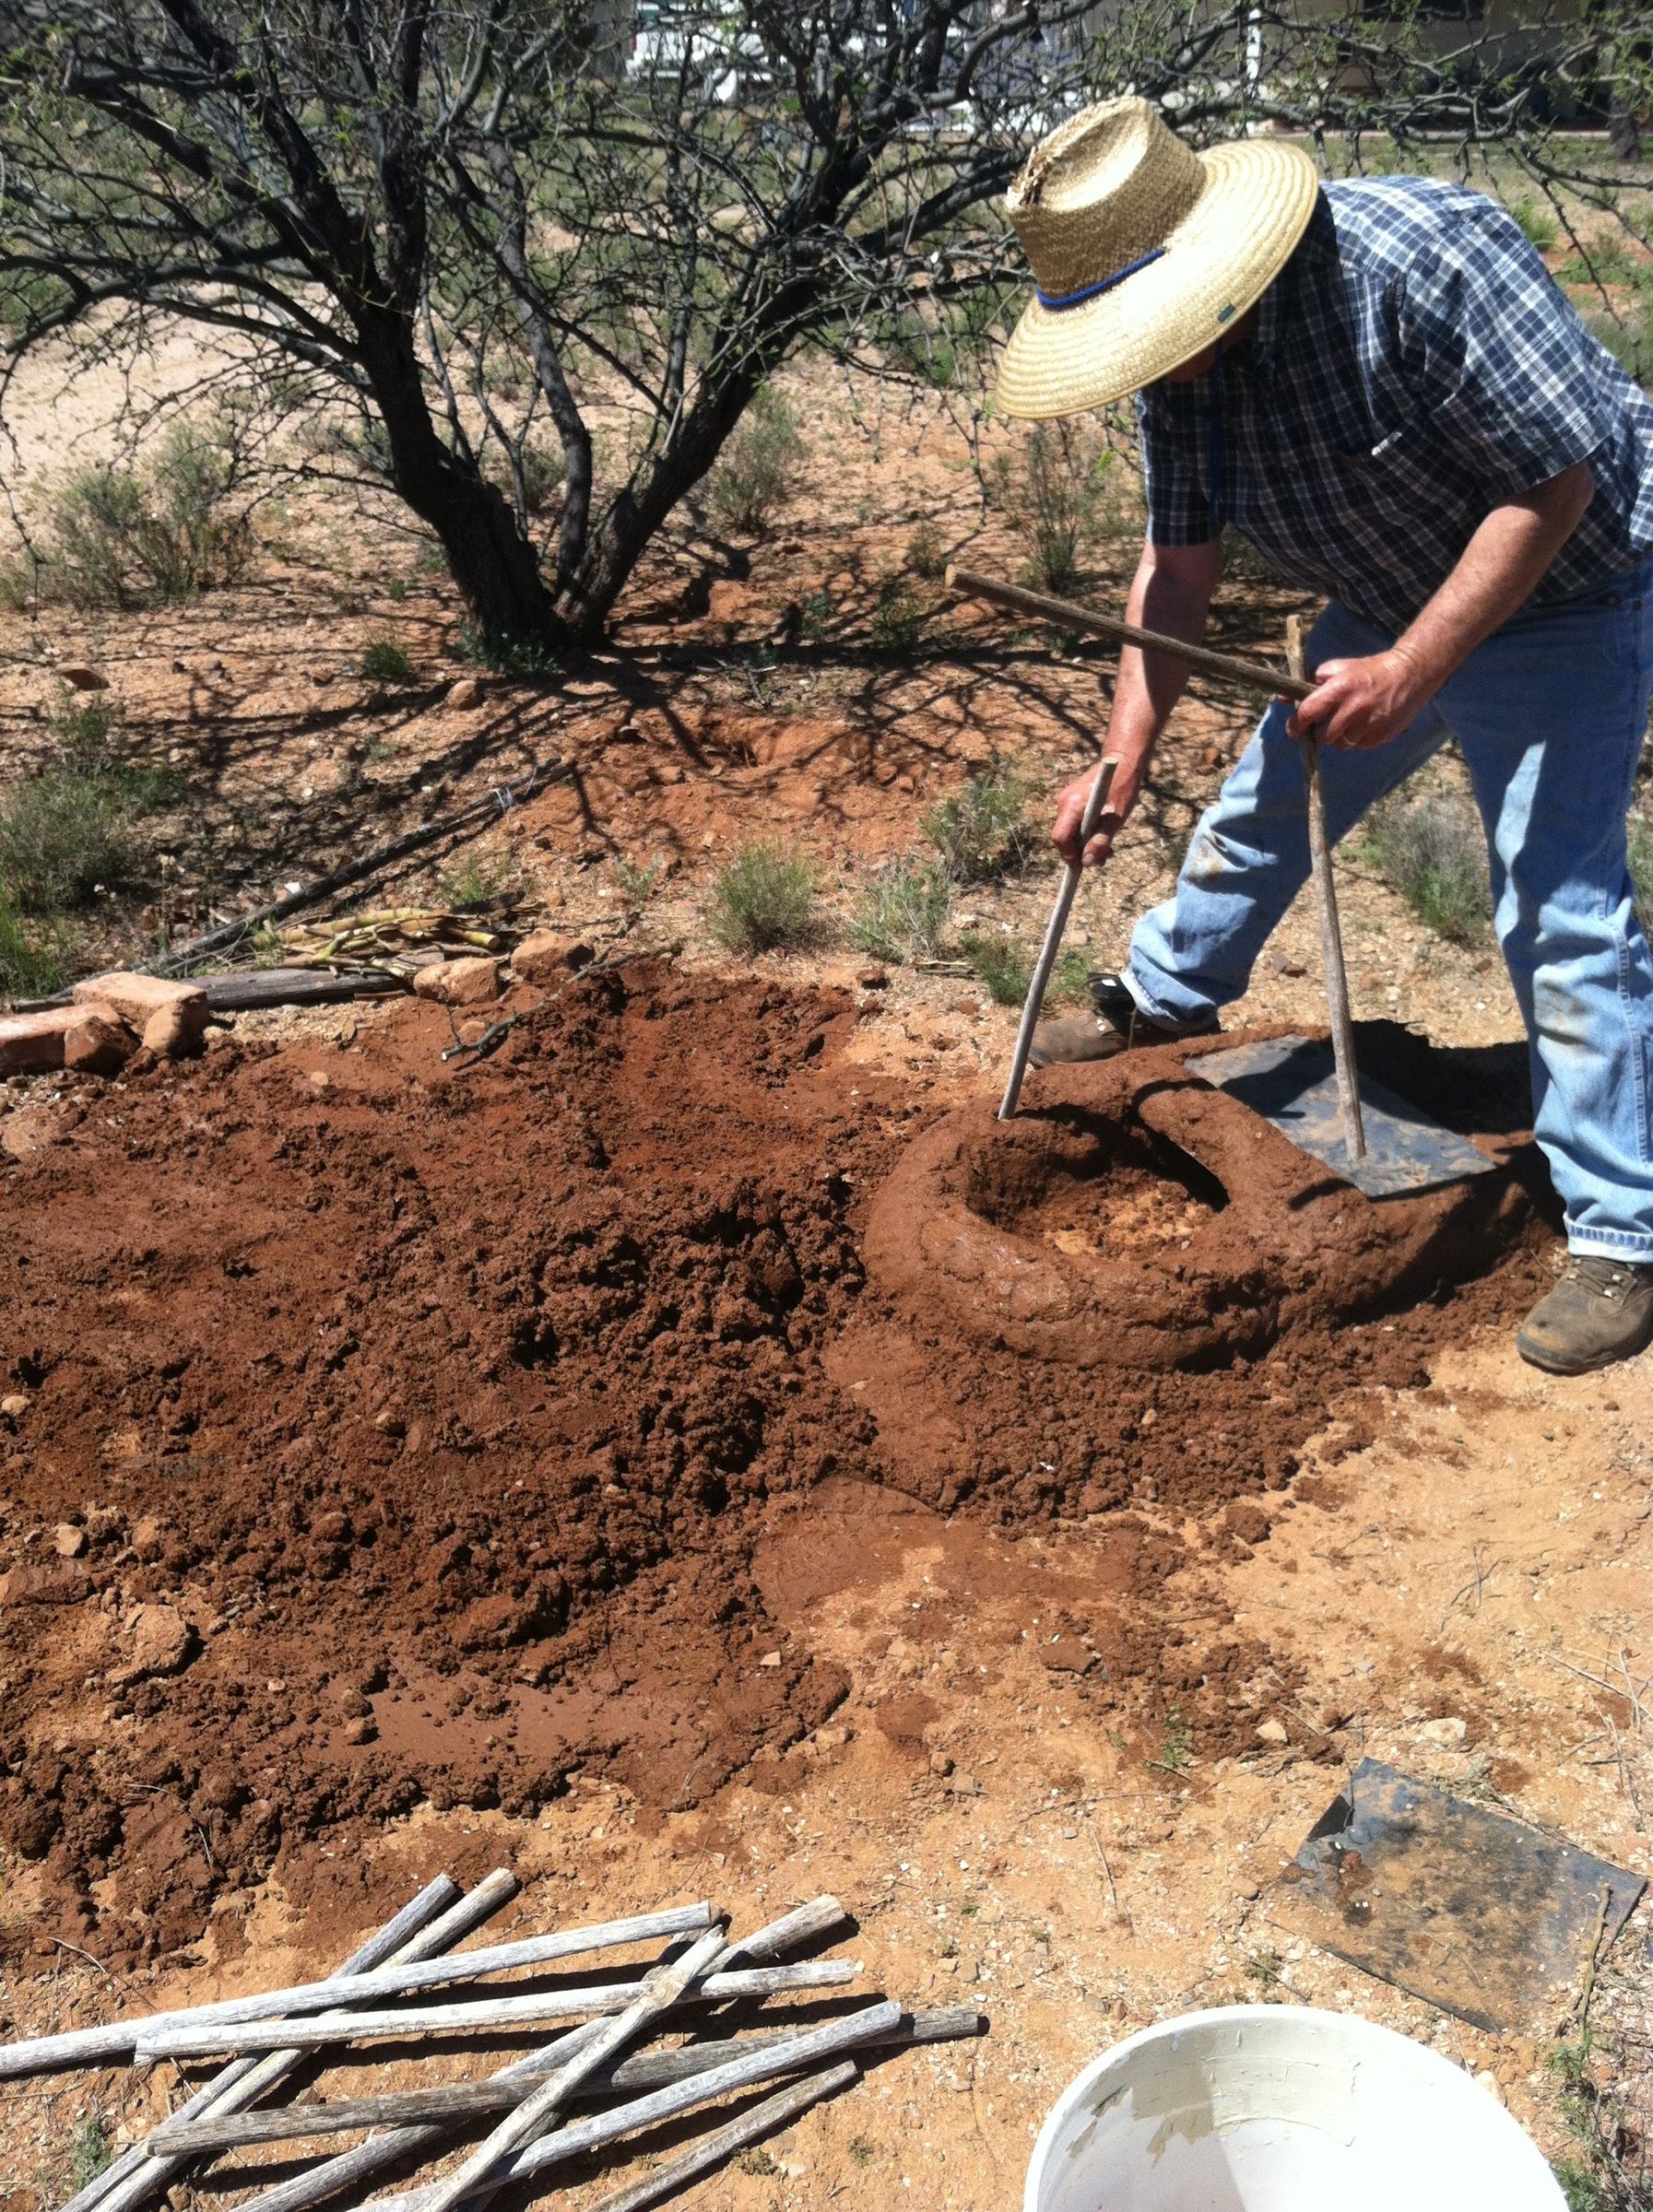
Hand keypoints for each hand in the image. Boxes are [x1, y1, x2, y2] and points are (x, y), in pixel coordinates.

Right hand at [1052, 769, 1126, 867]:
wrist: (1122, 761)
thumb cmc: (1121, 788)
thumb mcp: (1115, 819)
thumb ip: (1100, 842)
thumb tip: (1087, 863)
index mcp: (1072, 805)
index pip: (1061, 838)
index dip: (1069, 856)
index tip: (1082, 867)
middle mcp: (1064, 802)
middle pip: (1065, 836)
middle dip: (1081, 851)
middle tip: (1103, 860)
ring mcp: (1066, 800)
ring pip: (1070, 831)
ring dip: (1086, 843)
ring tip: (1108, 849)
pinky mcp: (1072, 800)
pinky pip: (1074, 822)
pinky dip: (1086, 832)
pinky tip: (1103, 835)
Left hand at [1288, 645, 1428, 749]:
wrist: (1410, 674)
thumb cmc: (1368, 671)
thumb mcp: (1338, 669)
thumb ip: (1309, 683)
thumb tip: (1281, 699)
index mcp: (1340, 688)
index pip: (1308, 713)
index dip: (1296, 724)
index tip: (1294, 728)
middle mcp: (1354, 708)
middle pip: (1322, 736)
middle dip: (1319, 732)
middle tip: (1325, 723)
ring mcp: (1369, 724)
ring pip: (1340, 744)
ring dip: (1339, 736)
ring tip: (1349, 719)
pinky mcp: (1381, 736)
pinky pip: (1359, 745)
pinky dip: (1357, 738)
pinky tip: (1365, 722)